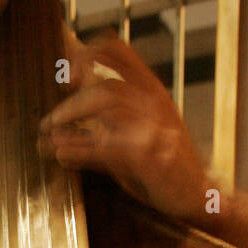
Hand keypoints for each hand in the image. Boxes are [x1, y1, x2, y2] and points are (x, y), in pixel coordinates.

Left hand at [39, 34, 207, 224]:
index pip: (119, 51)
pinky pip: (109, 145)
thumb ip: (99, 133)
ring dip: (72, 118)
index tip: (67, 75)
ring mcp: (155, 126)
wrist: (197, 196)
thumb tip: (57, 136)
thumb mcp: (130, 143)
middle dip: (71, 104)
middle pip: (105, 84)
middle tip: (49, 122)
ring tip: (51, 138)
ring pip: (107, 105)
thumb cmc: (163, 170)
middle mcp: (154, 102)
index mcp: (151, 91)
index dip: (88, 54)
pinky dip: (81, 149)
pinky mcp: (151, 155)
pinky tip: (62, 156)